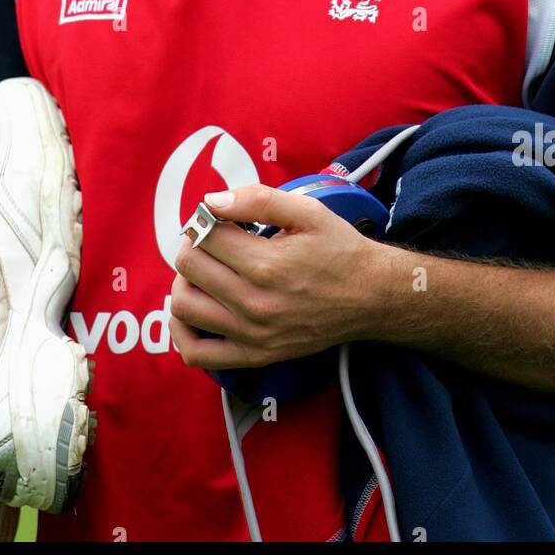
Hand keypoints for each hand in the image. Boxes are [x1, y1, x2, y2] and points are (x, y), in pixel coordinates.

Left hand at [170, 183, 384, 371]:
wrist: (371, 297)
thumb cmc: (338, 249)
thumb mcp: (307, 211)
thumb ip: (257, 199)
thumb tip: (210, 201)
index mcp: (267, 264)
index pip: (204, 236)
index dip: (204, 220)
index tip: (218, 220)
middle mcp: (255, 303)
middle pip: (189, 267)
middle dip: (193, 245)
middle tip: (213, 241)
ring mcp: (252, 334)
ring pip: (184, 306)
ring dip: (185, 281)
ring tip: (206, 270)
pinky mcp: (254, 355)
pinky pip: (197, 353)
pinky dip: (183, 331)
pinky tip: (197, 307)